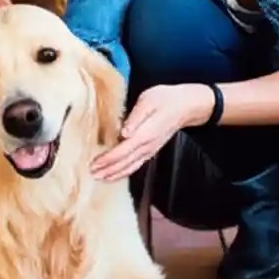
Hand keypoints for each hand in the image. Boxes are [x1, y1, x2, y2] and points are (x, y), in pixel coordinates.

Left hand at [91, 83, 213, 181]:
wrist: (186, 106)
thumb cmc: (167, 99)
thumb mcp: (148, 101)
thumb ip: (135, 117)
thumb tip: (125, 131)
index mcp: (145, 134)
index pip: (122, 151)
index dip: (107, 160)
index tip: (94, 164)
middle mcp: (147, 146)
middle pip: (124, 163)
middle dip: (107, 170)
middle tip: (91, 174)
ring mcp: (150, 150)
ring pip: (130, 167)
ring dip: (114, 174)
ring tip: (100, 178)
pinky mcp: (151, 150)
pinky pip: (136, 165)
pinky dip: (125, 172)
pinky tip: (117, 174)